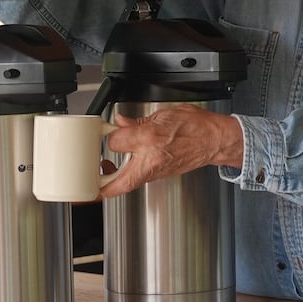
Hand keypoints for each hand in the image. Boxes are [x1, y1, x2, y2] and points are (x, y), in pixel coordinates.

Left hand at [99, 105, 243, 198]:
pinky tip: (122, 166)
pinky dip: (126, 176)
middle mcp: (151, 159)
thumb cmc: (195, 127)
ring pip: (126, 184)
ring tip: (101, 172)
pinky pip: (137, 180)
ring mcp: (155, 172)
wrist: (214, 140)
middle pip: (117, 183)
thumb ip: (138, 122)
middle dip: (99, 186)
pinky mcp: (158, 176)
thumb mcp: (163, 115)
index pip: (115, 142)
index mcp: (149, 140)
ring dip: (110, 182)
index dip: (109, 135)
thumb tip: (120, 124)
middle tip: (87, 181)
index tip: (108, 131)